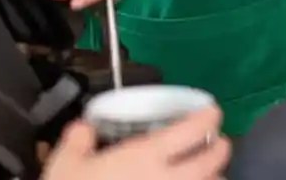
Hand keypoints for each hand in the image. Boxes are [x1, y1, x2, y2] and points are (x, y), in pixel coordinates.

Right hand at [41, 107, 228, 179]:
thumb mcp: (64, 164)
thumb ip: (77, 140)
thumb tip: (84, 129)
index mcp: (146, 157)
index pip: (190, 130)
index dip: (208, 117)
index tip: (212, 112)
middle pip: (212, 162)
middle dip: (221, 148)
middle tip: (218, 142)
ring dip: (213, 179)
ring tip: (206, 175)